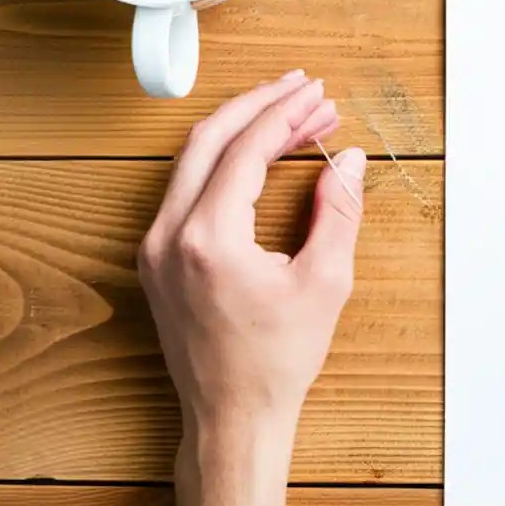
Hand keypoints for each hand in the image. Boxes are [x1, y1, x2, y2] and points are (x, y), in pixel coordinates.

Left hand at [138, 71, 366, 432]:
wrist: (234, 415)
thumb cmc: (278, 360)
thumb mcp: (324, 283)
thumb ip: (338, 212)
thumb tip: (349, 160)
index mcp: (208, 238)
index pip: (246, 149)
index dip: (286, 114)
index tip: (317, 95)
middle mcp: (168, 234)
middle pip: (209, 139)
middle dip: (260, 106)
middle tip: (304, 90)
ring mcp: (155, 245)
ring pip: (192, 160)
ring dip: (242, 131)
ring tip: (291, 117)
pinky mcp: (157, 258)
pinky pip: (186, 188)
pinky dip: (224, 163)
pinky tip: (258, 157)